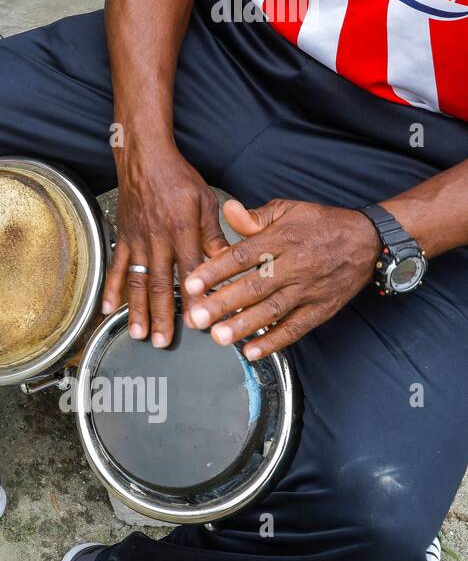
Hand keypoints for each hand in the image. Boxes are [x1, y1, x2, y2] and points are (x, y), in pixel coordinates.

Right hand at [102, 145, 228, 346]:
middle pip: (162, 284)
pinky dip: (112, 289)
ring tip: (138, 334)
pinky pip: (117, 267)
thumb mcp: (205, 202)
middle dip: (162, 315)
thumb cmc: (178, 178)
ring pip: (138, 281)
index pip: (192, 270)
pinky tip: (108, 308)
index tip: (200, 321)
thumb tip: (229, 261)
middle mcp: (158, 239)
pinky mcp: (124, 238)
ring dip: (137, 310)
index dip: (196, 297)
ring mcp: (138, 241)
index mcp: (183, 230)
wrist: (145, 158)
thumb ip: (214, 234)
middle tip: (164, 341)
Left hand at [184, 199, 380, 359]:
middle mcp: (294, 266)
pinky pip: (296, 328)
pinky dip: (275, 342)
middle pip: (254, 287)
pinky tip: (252, 351)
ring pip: (272, 310)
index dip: (216, 270)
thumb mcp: (288, 209)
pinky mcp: (321, 309)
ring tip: (219, 337)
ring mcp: (309, 290)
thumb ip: (255, 216)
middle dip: (223, 304)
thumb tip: (229, 210)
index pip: (243, 256)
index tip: (192, 283)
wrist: (369, 241)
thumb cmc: (321, 224)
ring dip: (244, 326)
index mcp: (282, 239)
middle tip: (197, 317)